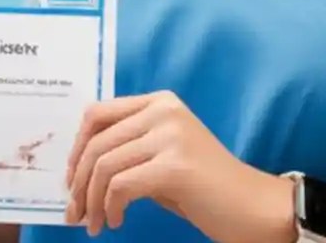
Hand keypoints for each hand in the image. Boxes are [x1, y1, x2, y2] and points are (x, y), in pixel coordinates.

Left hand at [63, 91, 294, 241]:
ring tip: (94, 224)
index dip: (76, 149)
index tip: (71, 180)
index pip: (97, 114)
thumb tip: (78, 169)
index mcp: (159, 102)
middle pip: (96, 142)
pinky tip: (116, 222)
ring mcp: (170, 135)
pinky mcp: (174, 165)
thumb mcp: (162, 156)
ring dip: (91, 201)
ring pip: (104, 165)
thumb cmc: (206, 188)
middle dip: (78, 182)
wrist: (253, 207)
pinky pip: (120, 186)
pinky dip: (110, 208)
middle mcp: (163, 111)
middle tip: (75, 212)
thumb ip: (129, 150)